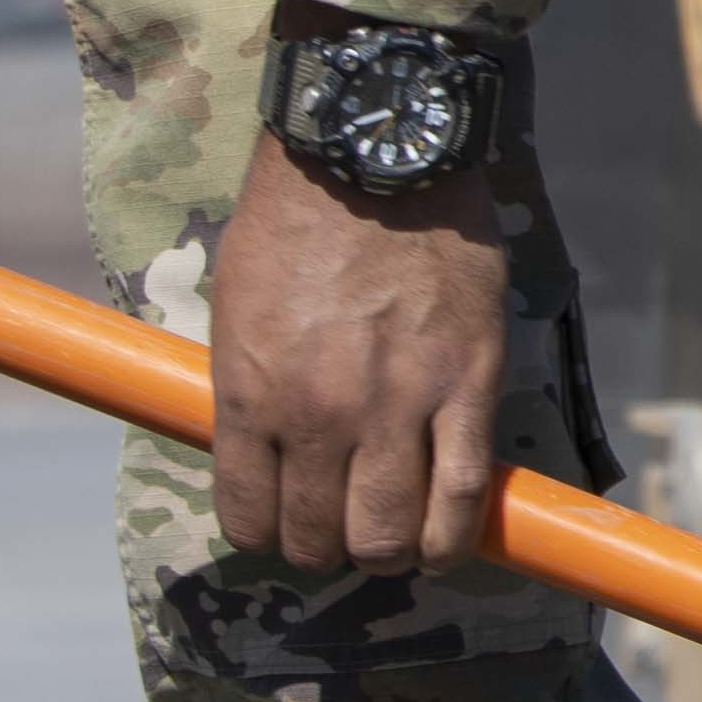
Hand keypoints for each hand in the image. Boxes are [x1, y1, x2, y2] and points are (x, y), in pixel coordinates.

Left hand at [209, 31, 518, 571]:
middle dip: (327, 548)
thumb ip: (244, 385)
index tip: (285, 523)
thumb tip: (259, 447)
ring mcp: (397, 405)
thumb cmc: (293, 217)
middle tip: (343, 529)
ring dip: (390, 551)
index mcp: (251, 395)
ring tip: (398, 537)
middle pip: (320, 538)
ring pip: (391, 533)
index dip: (267, 534)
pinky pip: (461, 494)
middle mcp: (319, 415)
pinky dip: (453, 534)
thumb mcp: (235, 306)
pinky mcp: (467, 385)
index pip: (248, 516)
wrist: (374, 151)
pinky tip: (449, 539)